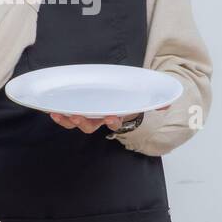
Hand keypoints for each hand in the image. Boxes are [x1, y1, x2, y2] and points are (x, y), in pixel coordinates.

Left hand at [48, 105, 169, 133]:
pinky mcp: (76, 109)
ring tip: (61, 115)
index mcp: (115, 115)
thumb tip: (168, 103)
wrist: (117, 96)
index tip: (111, 117)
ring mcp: (87, 115)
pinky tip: (52, 111)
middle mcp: (100, 119)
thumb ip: (155, 101)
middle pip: (91, 125)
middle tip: (78, 116)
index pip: (115, 121)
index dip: (112, 121)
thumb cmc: (127, 97)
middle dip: (84, 122)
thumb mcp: (142, 97)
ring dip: (68, 121)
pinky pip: (66, 116)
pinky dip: (59, 116)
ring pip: (76, 123)